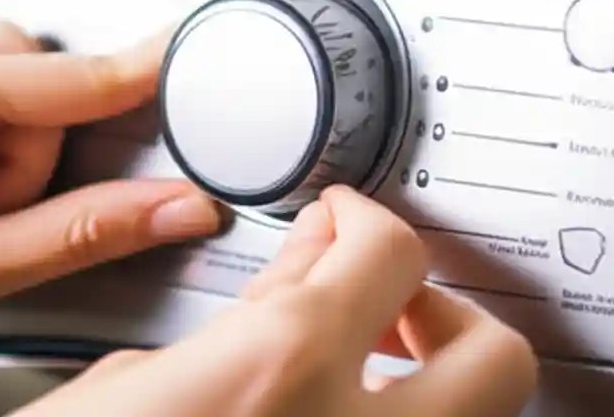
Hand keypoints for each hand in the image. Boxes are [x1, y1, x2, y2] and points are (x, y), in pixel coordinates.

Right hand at [17, 186, 537, 416]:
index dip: (366, 218)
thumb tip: (288, 283)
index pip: (389, 251)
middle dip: (449, 311)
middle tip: (393, 297)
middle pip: (492, 353)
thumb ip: (229, 326)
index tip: (344, 217)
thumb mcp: (120, 388)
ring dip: (443, 379)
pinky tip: (343, 415)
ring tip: (384, 362)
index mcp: (282, 372)